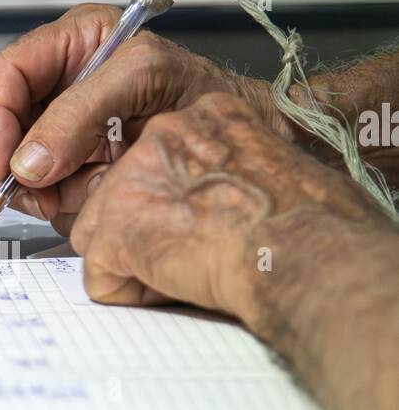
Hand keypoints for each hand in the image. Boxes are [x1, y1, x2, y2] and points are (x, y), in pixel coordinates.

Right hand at [0, 3, 294, 234]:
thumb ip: (81, 113)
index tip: (3, 162)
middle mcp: (61, 86)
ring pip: (20, 165)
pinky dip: (61, 202)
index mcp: (71, 44)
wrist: (239, 138)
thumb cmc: (203, 92)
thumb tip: (27, 164)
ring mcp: (67, 130)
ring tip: (79, 190)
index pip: (5, 74)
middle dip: (13, 162)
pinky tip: (91, 194)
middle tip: (34, 192)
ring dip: (41, 188)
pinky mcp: (78, 168)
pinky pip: (48, 192)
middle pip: (2, 125)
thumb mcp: (143, 79)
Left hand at [69, 90, 385, 329]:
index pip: (156, 161)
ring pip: (101, 235)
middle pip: (119, 195)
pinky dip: (136, 295)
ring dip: (138, 264)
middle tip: (196, 250)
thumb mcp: (270, 168)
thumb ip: (225, 175)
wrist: (302, 246)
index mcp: (206, 114)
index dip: (174, 204)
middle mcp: (163, 134)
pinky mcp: (116, 227)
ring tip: (192, 267)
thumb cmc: (308, 220)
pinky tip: (181, 283)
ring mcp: (131, 178)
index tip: (205, 221)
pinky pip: (101, 278)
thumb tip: (212, 208)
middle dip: (144, 234)